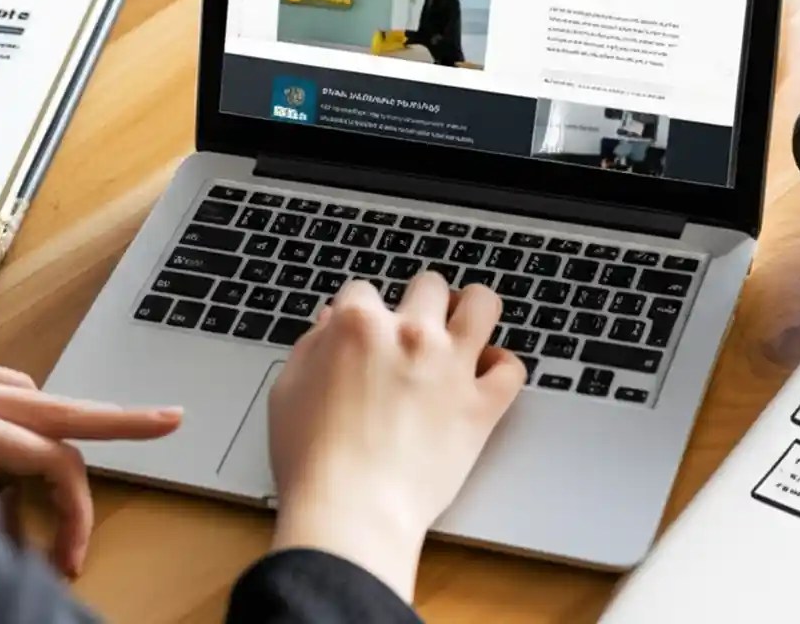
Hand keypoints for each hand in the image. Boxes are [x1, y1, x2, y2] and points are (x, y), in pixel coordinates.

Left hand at [0, 356, 182, 575]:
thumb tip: (0, 515)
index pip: (47, 460)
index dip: (74, 509)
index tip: (72, 556)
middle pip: (63, 410)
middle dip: (125, 419)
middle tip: (172, 419)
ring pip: (31, 397)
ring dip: (54, 435)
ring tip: (43, 486)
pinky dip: (15, 414)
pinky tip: (3, 440)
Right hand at [268, 274, 525, 601]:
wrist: (352, 513)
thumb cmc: (313, 463)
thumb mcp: (287, 392)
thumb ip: (311, 346)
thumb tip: (330, 322)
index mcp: (358, 325)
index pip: (364, 290)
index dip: (361, 311)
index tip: (363, 330)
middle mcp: (411, 335)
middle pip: (430, 286)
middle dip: (421, 302)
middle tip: (417, 325)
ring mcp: (452, 367)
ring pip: (483, 305)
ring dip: (473, 309)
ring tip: (465, 325)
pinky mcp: (482, 405)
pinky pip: (511, 368)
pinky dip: (503, 367)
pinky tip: (486, 374)